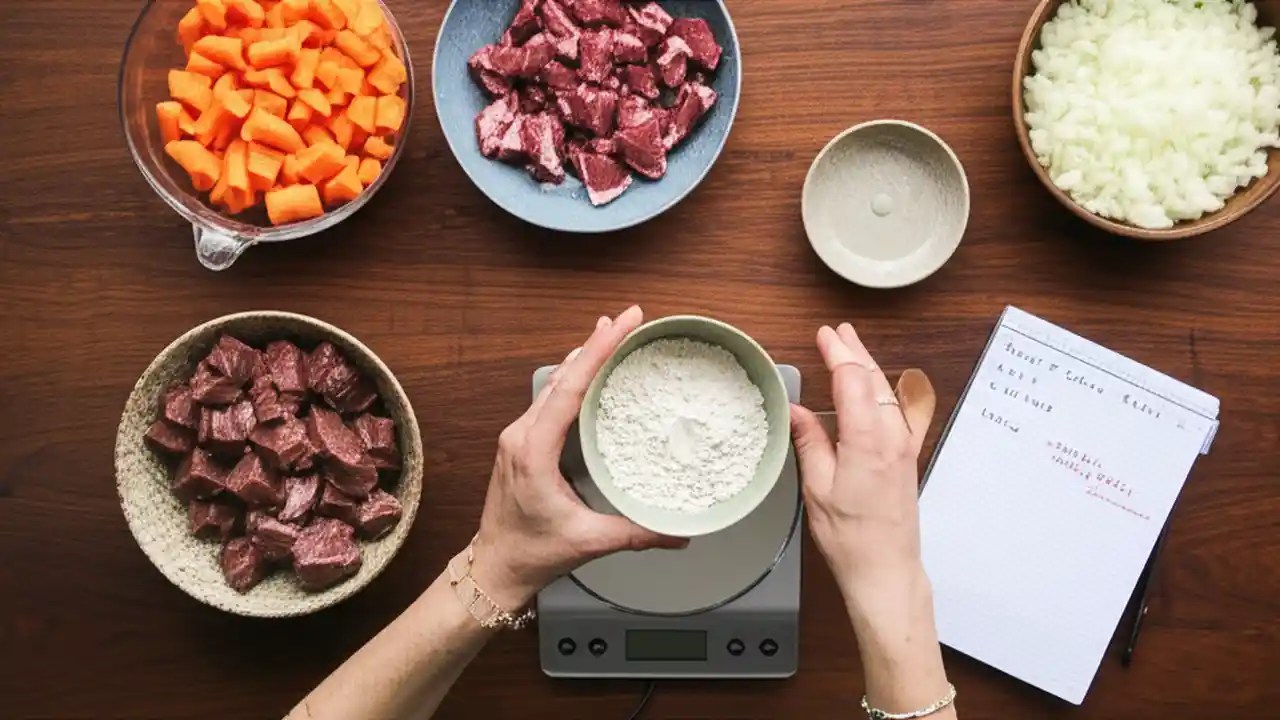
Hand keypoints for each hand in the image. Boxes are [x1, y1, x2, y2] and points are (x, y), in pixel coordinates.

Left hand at [469, 306, 687, 609]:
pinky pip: (549, 400)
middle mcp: (521, 435)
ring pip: (554, 384)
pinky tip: (589, 372)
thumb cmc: (531, 553)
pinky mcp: (520, 443)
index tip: (622, 322)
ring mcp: (517, 437)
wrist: (494, 568)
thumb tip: (681, 534)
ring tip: (612, 333)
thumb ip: (637, 534)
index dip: (598, 350)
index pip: (570, 386)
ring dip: (584, 357)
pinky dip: (572, 379)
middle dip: (596, 343)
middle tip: (628, 318)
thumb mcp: (589, 541)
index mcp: (533, 449)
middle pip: (562, 375)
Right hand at [790, 324, 936, 631]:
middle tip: (838, 333)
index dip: (838, 354)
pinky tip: (893, 387)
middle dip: (855, 352)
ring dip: (872, 367)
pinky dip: (896, 393)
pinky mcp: (909, 459)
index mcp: (867, 442)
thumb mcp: (817, 489)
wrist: (886, 570)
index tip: (824, 336)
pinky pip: (906, 414)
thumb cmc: (850, 537)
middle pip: (875, 381)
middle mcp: (892, 438)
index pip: (853, 382)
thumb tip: (795, 410)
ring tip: (855, 348)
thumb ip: (809, 442)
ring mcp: (905, 447)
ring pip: (891, 393)